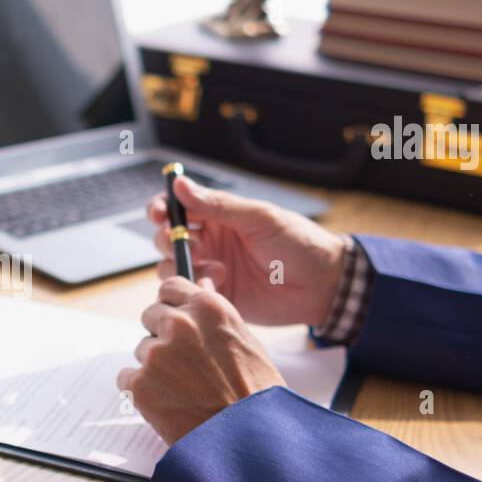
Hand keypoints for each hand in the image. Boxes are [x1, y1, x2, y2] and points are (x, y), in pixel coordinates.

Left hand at [117, 276, 284, 443]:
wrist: (249, 441)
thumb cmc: (256, 396)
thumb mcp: (246, 342)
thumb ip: (215, 316)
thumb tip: (199, 286)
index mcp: (208, 308)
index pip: (170, 288)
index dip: (172, 305)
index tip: (173, 317)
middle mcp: (179, 324)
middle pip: (150, 316)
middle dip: (161, 335)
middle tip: (182, 363)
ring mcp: (156, 354)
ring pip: (142, 350)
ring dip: (155, 366)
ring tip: (184, 390)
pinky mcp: (139, 384)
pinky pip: (127, 378)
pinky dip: (141, 391)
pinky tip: (168, 404)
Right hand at [148, 178, 345, 327]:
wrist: (323, 285)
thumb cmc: (297, 242)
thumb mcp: (258, 218)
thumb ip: (217, 205)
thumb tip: (180, 184)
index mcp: (218, 217)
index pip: (176, 208)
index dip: (161, 209)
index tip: (158, 214)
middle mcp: (210, 242)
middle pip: (167, 238)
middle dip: (168, 240)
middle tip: (185, 245)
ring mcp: (211, 270)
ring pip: (172, 267)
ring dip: (183, 266)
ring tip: (216, 269)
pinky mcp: (217, 296)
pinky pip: (189, 293)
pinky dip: (193, 289)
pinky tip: (217, 287)